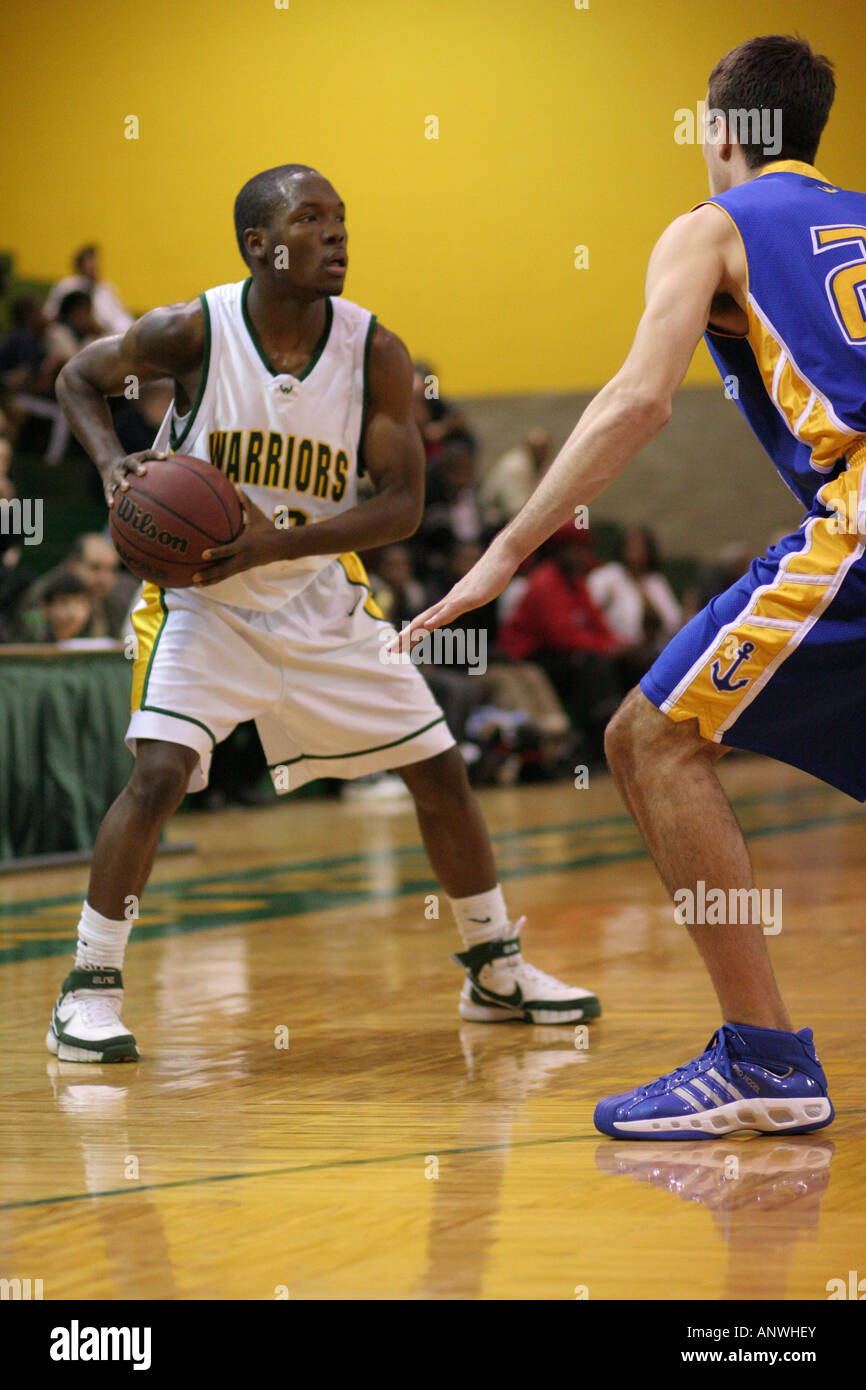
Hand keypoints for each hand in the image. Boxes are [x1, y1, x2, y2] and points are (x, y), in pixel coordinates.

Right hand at [102, 449, 167, 506]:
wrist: (110, 465)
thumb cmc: (137, 470)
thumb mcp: (147, 467)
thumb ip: (163, 473)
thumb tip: (185, 484)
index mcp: (138, 458)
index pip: (147, 454)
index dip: (156, 454)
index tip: (164, 457)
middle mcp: (126, 464)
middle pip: (131, 462)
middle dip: (137, 467)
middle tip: (143, 472)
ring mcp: (116, 473)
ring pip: (118, 476)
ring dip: (121, 481)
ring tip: (125, 488)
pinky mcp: (107, 484)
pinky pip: (108, 491)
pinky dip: (109, 497)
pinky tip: (112, 505)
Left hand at [193, 488, 284, 585]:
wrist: (283, 546)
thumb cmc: (268, 528)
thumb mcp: (257, 515)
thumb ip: (245, 501)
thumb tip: (236, 485)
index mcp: (245, 545)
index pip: (228, 550)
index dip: (216, 553)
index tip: (203, 554)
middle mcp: (243, 558)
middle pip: (223, 569)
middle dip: (208, 574)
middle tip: (194, 576)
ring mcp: (243, 565)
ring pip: (224, 575)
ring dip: (209, 580)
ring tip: (194, 583)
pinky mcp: (242, 569)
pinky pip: (226, 575)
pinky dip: (215, 579)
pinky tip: (203, 582)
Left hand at [396, 539, 518, 650]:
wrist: (501, 555)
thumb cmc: (491, 573)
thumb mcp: (476, 593)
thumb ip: (465, 600)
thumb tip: (459, 604)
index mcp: (450, 603)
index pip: (425, 622)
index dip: (410, 635)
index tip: (398, 647)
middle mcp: (449, 601)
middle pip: (421, 622)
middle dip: (404, 638)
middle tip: (388, 651)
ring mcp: (458, 598)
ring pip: (430, 618)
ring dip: (414, 631)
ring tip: (399, 643)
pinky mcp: (470, 597)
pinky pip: (451, 610)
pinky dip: (438, 618)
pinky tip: (427, 626)